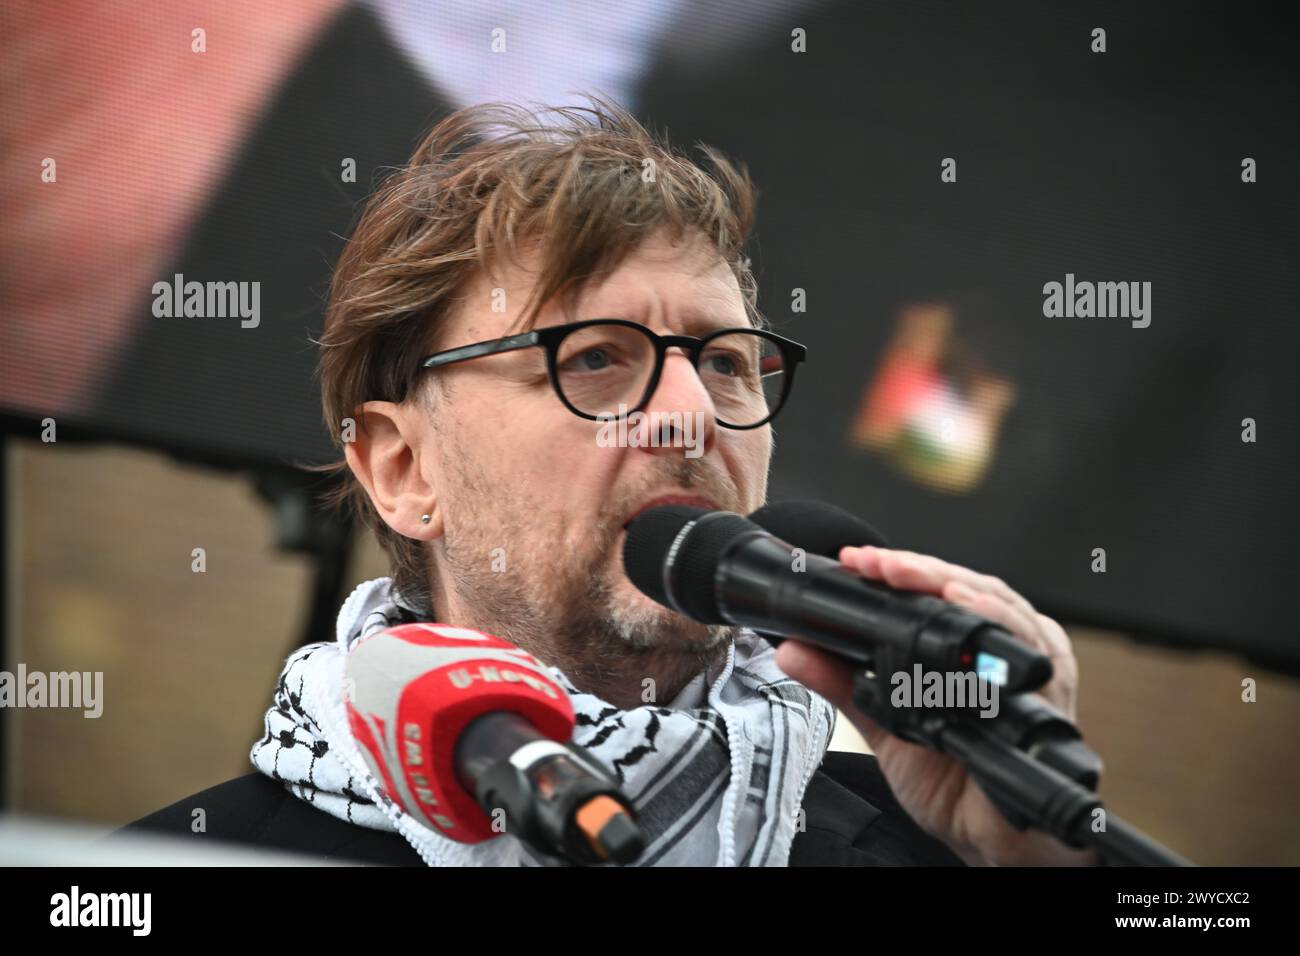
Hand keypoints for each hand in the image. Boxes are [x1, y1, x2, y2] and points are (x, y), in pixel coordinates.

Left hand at [774, 545, 1100, 865]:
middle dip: (921, 571)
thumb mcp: (885, 724)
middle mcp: (1006, 652)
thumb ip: (843, 683)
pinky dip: (1001, 626)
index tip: (856, 560)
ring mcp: (1033, 673)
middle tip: (877, 562)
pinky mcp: (1048, 701)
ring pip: (1004, 610)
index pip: (937, 591)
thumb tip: (793, 650)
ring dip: (958, 587)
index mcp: (973, 647)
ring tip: (919, 576)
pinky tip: (972, 611)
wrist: (986, 839)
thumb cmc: (951, 780)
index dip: (900, 570)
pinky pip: (1032, 656)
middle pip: (971, 589)